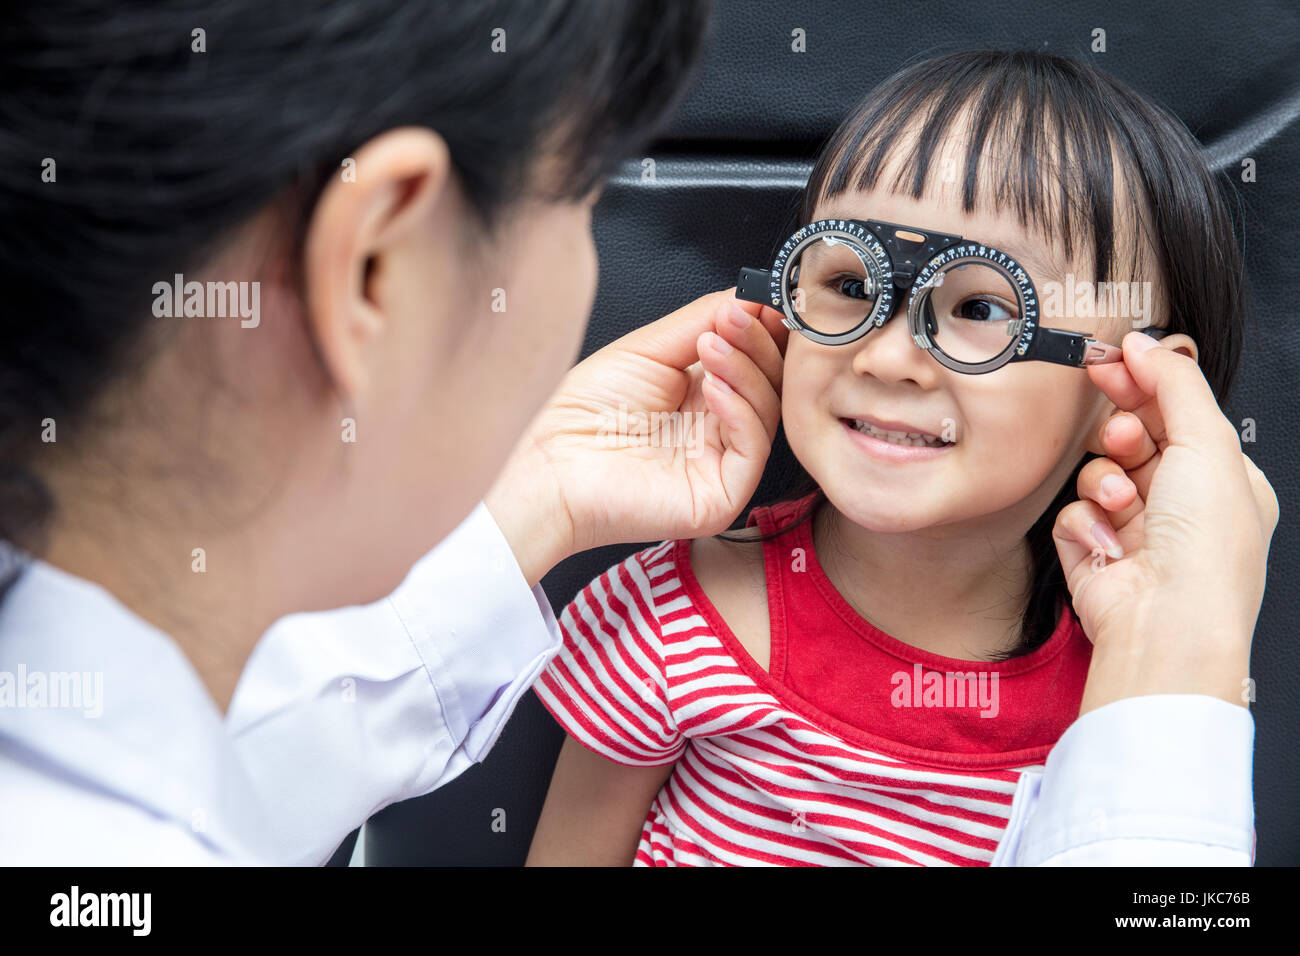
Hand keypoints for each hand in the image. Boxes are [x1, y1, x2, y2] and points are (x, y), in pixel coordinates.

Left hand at [486, 289, 787, 586]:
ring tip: (712, 345)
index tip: (763, 299)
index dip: (763, 329)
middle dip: (757, 342)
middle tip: (737, 317)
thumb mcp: (647, 350)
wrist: (551, 466)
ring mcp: (720, 463)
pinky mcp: (722, 495)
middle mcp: (715, 429)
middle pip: (768, 382)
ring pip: (766, 411)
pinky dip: (740, 410)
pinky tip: (712, 387)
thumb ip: (700, 320)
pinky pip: (753, 448)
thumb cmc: (581, 416)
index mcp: (699, 395)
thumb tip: (746, 295)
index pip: (753, 360)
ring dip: (746, 369)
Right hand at [1053, 332, 1278, 712]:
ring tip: (1122, 500)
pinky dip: (1087, 521)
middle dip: (1123, 432)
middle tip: (1123, 434)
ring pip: (1098, 471)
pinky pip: (1073, 512)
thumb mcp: (1208, 444)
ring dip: (1105, 479)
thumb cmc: (1206, 550)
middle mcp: (1181, 504)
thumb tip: (1147, 343)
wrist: (1166, 620)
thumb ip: (1174, 383)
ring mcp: (1135, 528)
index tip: (1113, 362)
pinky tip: (1110, 540)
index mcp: (1222, 479)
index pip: (1177, 413)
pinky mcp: (1093, 549)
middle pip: (1132, 436)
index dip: (1143, 384)